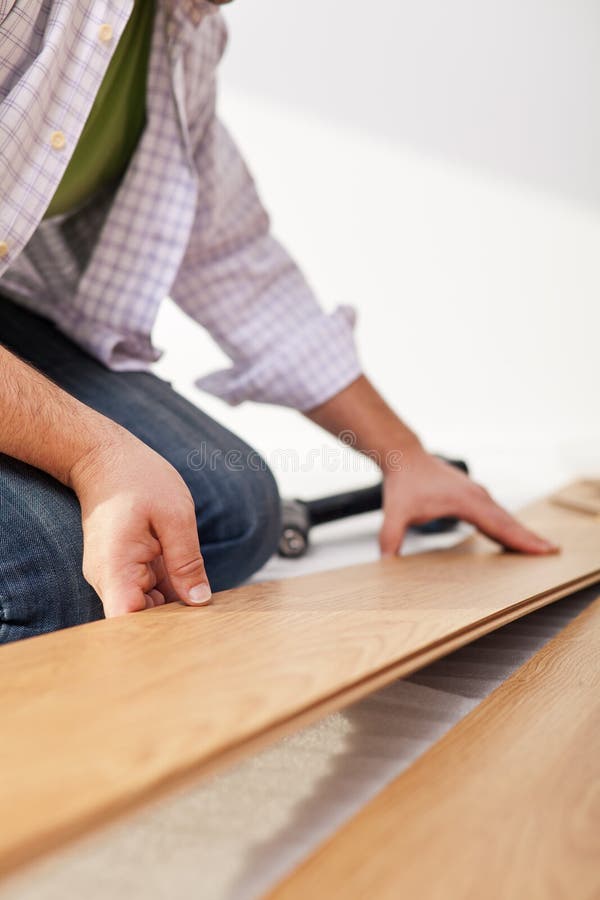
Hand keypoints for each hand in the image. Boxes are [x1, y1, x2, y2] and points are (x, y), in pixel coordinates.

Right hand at [69, 428, 211, 617]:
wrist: (106, 459)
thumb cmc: (138, 479)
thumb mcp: (175, 517)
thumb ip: (187, 562)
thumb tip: (200, 601)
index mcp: (116, 568)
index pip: (126, 621)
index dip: (154, 633)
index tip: (185, 628)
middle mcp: (109, 579)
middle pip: (140, 620)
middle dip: (172, 620)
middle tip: (205, 611)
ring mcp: (114, 576)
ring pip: (147, 607)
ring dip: (173, 603)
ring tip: (198, 591)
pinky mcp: (123, 571)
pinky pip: (147, 590)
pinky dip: (168, 588)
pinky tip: (188, 580)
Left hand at [380, 449, 559, 556]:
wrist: (404, 457)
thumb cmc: (403, 483)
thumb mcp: (395, 513)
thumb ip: (391, 538)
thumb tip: (385, 562)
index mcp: (465, 501)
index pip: (498, 524)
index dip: (519, 539)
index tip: (541, 549)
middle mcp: (477, 496)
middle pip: (508, 521)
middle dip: (530, 538)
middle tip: (552, 552)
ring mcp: (477, 494)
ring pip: (504, 517)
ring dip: (521, 532)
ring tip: (540, 548)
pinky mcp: (473, 495)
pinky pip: (496, 514)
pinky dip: (508, 525)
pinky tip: (513, 537)